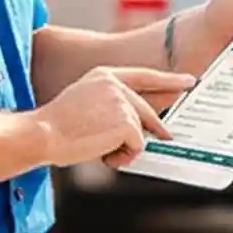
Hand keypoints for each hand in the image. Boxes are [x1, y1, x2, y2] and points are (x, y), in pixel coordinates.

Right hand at [34, 67, 196, 168]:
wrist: (44, 132)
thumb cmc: (58, 124)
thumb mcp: (84, 100)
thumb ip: (111, 104)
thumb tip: (136, 123)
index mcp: (105, 75)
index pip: (144, 76)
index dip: (168, 80)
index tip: (188, 81)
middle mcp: (116, 84)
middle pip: (148, 109)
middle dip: (159, 126)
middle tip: (168, 136)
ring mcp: (123, 102)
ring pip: (139, 132)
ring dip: (123, 148)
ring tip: (98, 149)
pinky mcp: (126, 122)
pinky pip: (136, 146)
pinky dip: (122, 157)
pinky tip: (102, 154)